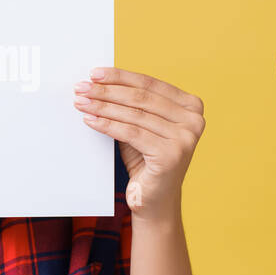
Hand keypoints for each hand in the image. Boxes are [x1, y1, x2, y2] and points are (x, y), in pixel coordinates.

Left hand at [73, 67, 205, 222]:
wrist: (154, 200)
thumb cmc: (146, 160)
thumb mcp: (141, 125)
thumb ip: (131, 104)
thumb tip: (99, 81)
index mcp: (192, 106)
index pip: (150, 84)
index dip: (120, 77)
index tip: (95, 74)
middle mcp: (194, 120)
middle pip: (141, 98)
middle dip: (107, 91)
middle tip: (81, 87)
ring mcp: (185, 138)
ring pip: (134, 114)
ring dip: (103, 106)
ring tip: (81, 102)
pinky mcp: (171, 155)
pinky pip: (131, 133)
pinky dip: (107, 124)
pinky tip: (90, 119)